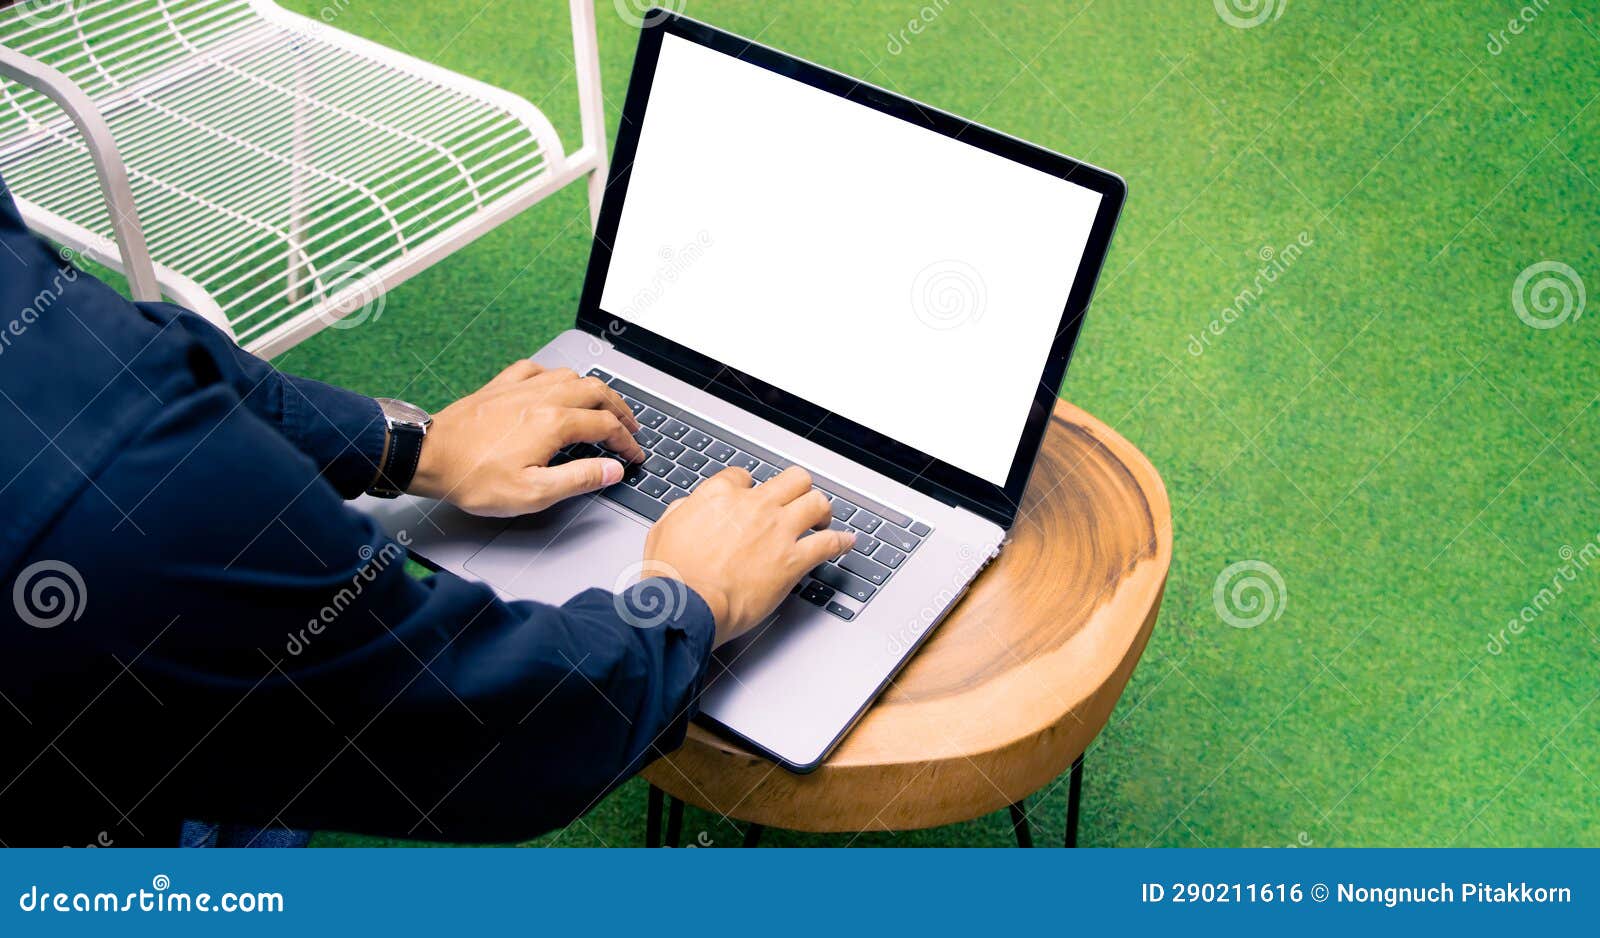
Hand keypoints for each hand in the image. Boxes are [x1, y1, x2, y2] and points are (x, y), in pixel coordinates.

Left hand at [409, 361, 643, 516]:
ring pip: (571, 375)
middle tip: (630, 427)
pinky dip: (556, 376)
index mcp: (553, 423)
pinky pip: (537, 369)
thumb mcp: (533, 493)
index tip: (634, 455)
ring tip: (603, 405)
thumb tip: (612, 469)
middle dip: (619, 409)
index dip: (626, 441)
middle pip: (596, 392)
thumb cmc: (474, 478)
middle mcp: (541, 398)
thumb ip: (578, 479)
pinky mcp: (500, 387)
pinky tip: (555, 385)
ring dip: (594, 390)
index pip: (605, 426)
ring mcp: (520, 388)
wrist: (428, 456)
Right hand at [640, 466, 856, 645]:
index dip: (752, 489)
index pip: (745, 477)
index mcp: (720, 496)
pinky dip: (841, 542)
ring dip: (821, 511)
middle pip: (792, 479)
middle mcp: (754, 507)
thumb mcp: (663, 530)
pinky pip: (829, 543)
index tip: (754, 500)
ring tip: (822, 520)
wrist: (686, 605)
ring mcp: (777, 531)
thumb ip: (683, 511)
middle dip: (797, 489)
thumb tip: (690, 506)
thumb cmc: (672, 576)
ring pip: (816, 502)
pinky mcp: (793, 560)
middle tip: (797, 502)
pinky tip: (845, 543)